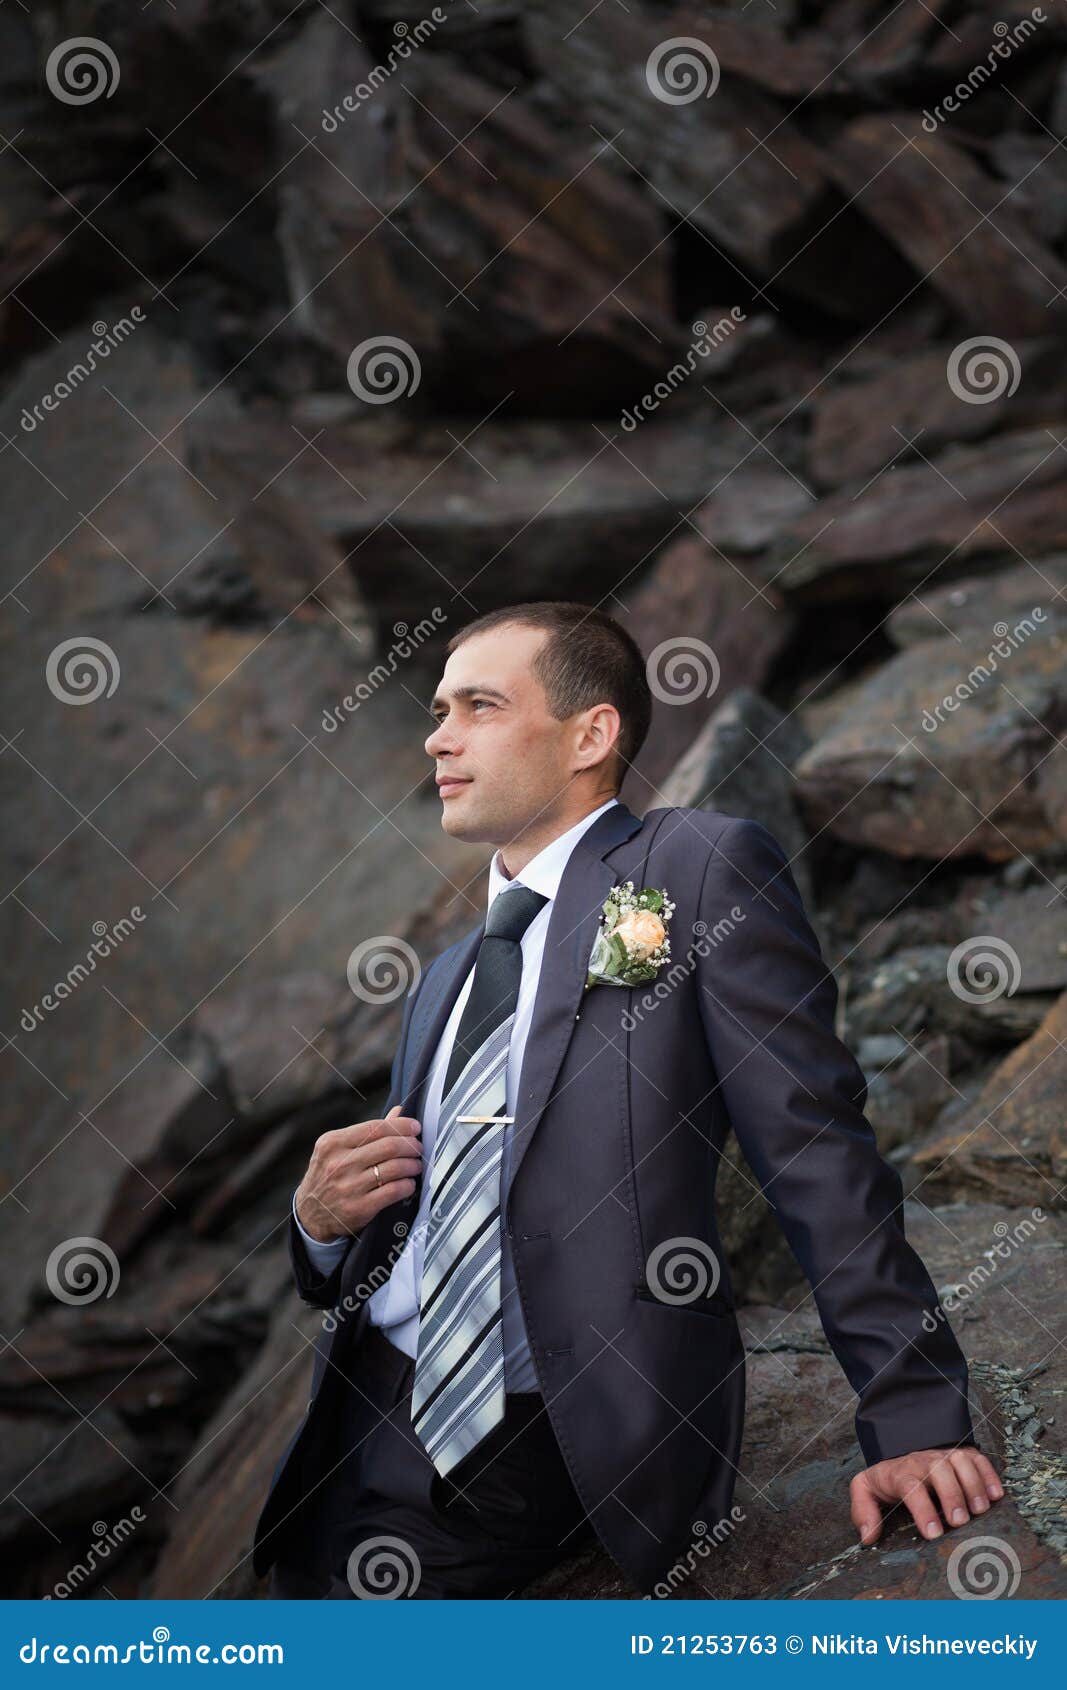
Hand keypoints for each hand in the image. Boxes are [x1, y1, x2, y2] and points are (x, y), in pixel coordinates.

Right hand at [294, 1105, 421, 1241]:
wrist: (310, 1213)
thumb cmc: (329, 1175)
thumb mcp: (338, 1150)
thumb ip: (368, 1132)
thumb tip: (399, 1112)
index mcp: (333, 1143)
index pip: (375, 1128)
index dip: (401, 1126)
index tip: (415, 1127)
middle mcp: (339, 1163)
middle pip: (388, 1146)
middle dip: (410, 1145)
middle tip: (418, 1148)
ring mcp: (348, 1186)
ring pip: (394, 1168)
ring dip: (412, 1165)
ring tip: (416, 1165)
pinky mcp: (358, 1208)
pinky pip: (393, 1191)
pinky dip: (407, 1185)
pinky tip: (409, 1184)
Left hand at [850, 1446, 1003, 1545]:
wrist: (901, 1448)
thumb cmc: (888, 1478)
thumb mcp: (865, 1489)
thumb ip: (862, 1512)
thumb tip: (868, 1536)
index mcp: (900, 1472)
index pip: (910, 1485)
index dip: (922, 1508)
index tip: (933, 1533)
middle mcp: (923, 1461)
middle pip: (938, 1470)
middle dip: (951, 1494)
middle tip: (959, 1521)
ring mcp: (944, 1455)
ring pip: (960, 1460)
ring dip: (972, 1485)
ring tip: (980, 1510)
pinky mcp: (962, 1455)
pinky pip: (978, 1459)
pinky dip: (989, 1475)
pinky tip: (996, 1495)